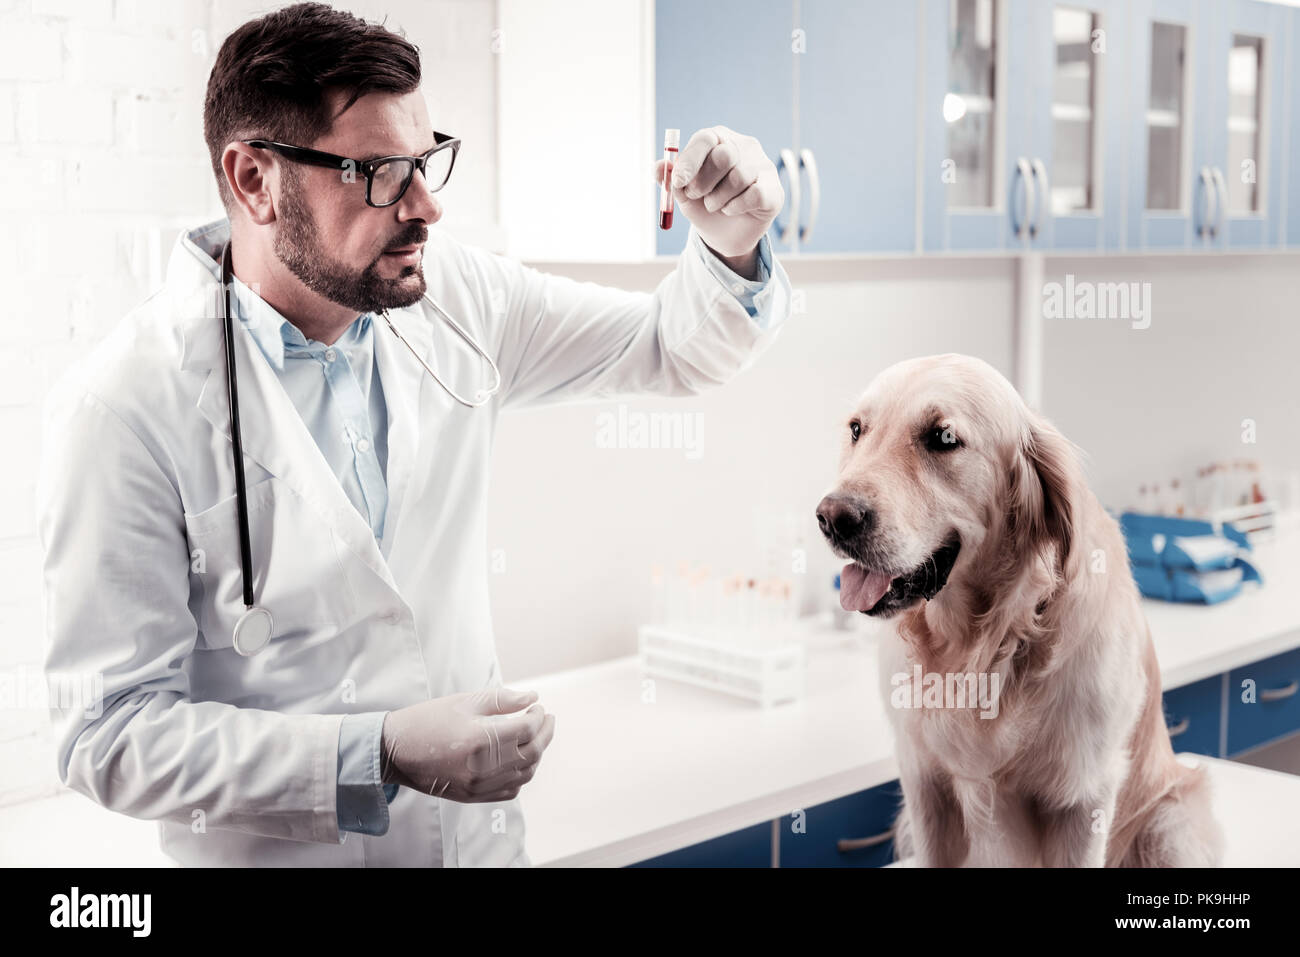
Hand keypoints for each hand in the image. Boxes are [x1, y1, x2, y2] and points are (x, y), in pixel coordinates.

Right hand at [380, 687, 554, 803]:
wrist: (395, 750)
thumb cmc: (428, 719)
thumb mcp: (464, 701)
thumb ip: (501, 699)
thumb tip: (532, 696)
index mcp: (480, 739)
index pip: (527, 730)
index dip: (538, 716)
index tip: (537, 705)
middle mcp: (482, 767)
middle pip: (531, 753)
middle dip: (545, 733)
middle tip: (546, 718)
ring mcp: (478, 785)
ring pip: (525, 774)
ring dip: (537, 754)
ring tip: (537, 735)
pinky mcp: (473, 796)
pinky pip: (510, 790)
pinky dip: (522, 775)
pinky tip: (519, 758)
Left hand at [654, 125, 783, 268]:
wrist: (725, 235)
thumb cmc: (704, 205)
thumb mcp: (683, 194)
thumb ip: (671, 180)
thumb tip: (659, 167)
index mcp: (718, 140)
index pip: (706, 138)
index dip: (690, 160)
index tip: (679, 182)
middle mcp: (743, 147)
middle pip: (725, 155)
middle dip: (703, 182)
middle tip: (695, 196)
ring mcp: (762, 166)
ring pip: (739, 177)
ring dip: (718, 199)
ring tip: (714, 205)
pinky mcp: (774, 189)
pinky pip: (754, 194)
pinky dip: (736, 207)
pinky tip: (731, 210)